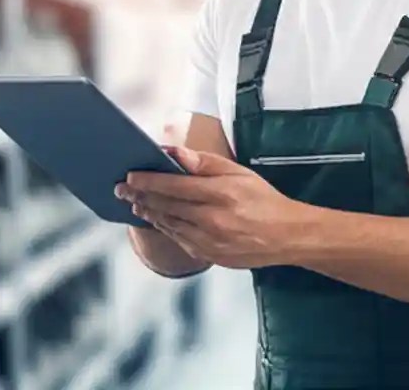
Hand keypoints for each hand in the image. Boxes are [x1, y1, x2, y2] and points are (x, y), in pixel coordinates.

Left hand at [115, 146, 307, 269]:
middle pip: (165, 206)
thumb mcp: (238, 172)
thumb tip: (174, 152)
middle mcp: (212, 220)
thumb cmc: (263, 199)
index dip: (148, 180)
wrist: (287, 236)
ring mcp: (210, 242)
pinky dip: (165, 228)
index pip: (173, 185)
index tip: (130, 175)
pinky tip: (157, 219)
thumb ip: (204, 163)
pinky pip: (180, 240)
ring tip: (135, 203)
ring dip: (149, 213)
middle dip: (140, 196)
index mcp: (220, 194)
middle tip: (121, 189)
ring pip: (169, 225)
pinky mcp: (210, 256)